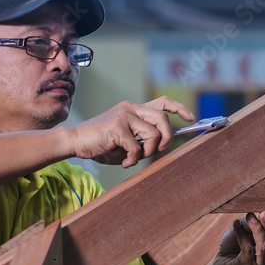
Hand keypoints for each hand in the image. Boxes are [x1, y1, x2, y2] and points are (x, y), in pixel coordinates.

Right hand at [68, 96, 194, 167]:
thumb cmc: (100, 144)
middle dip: (167, 138)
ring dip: (149, 152)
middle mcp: (130, 108)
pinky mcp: (117, 126)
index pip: (162, 102)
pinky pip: (137, 147)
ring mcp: (124, 116)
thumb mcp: (126, 142)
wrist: (74, 141)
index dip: (179, 109)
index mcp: (133, 109)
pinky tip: (124, 162)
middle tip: (157, 151)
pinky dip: (133, 159)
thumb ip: (143, 141)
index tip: (189, 118)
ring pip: (154, 134)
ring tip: (134, 158)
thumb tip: (162, 147)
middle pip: (163, 118)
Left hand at [212, 211, 264, 264]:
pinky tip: (236, 224)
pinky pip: (247, 249)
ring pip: (264, 246)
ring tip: (249, 216)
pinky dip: (241, 234)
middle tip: (263, 212)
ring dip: (257, 229)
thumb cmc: (235, 243)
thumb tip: (264, 211)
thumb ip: (257, 221)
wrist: (221, 261)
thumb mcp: (248, 228)